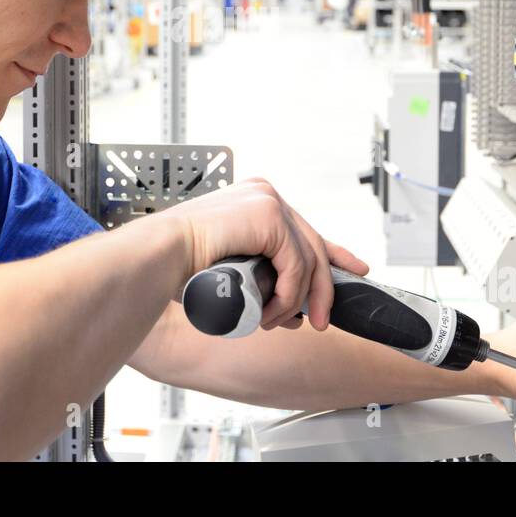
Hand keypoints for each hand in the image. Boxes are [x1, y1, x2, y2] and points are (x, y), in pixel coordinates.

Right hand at [162, 177, 368, 331]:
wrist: (159, 257)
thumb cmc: (181, 266)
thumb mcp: (234, 269)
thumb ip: (261, 276)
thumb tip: (292, 307)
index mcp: (254, 201)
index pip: (304, 229)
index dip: (335, 252)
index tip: (355, 269)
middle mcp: (264, 194)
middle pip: (312, 244)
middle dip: (322, 287)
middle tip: (321, 320)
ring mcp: (268, 201)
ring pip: (306, 259)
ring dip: (294, 300)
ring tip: (274, 322)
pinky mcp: (268, 215)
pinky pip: (295, 264)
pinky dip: (287, 295)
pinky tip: (271, 311)